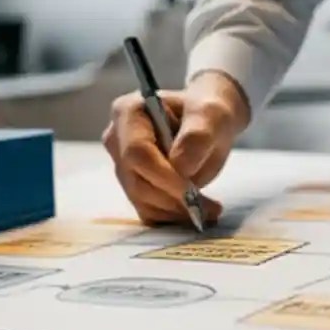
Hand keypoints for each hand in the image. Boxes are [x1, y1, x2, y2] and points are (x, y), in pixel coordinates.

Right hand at [103, 70, 249, 223]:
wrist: (210, 122)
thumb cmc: (208, 113)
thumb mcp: (211, 116)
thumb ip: (197, 137)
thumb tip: (180, 166)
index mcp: (129, 112)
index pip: (136, 152)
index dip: (162, 176)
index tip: (191, 191)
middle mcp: (118, 139)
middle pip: (136, 180)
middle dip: (172, 198)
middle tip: (210, 207)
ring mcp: (123, 164)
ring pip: (141, 200)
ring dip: (176, 211)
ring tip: (210, 209)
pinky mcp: (133, 184)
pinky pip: (147, 209)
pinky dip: (172, 216)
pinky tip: (197, 211)